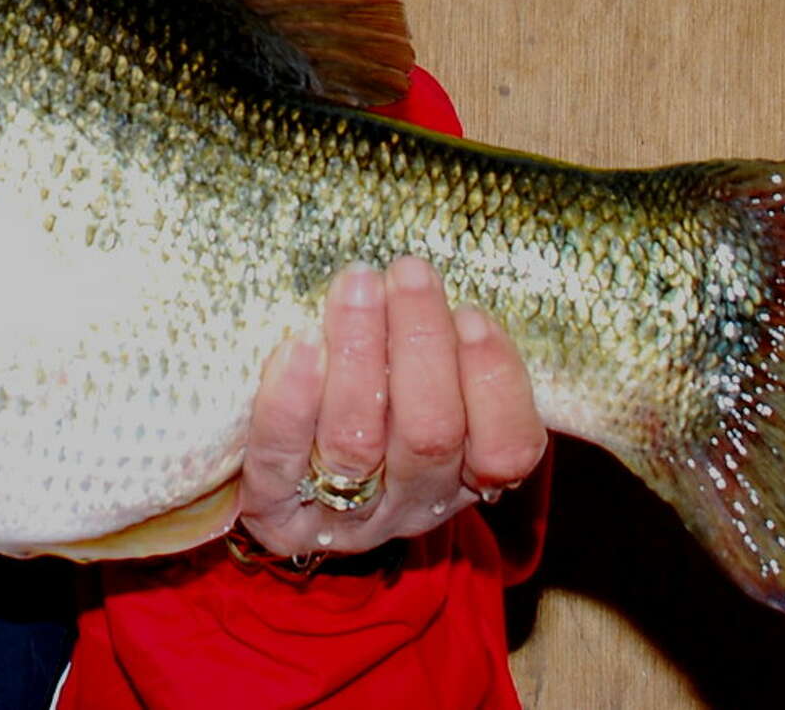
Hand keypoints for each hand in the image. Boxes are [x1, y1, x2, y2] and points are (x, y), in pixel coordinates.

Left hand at [236, 257, 545, 558]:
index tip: (472, 316)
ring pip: (357, 441)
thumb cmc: (373, 395)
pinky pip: (281, 457)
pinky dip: (292, 400)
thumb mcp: (427, 376)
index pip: (507, 449)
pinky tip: (300, 345)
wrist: (281, 483)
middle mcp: (413, 500)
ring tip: (358, 285)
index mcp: (466, 472)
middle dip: (421, 343)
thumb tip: (440, 276)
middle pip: (430, 433)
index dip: (495, 384)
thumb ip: (445, 341)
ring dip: (359, 353)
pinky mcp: (277, 510)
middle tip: (410, 272)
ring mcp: (344, 513)